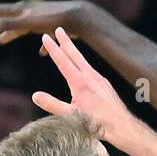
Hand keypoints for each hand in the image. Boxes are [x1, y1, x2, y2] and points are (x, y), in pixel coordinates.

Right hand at [0, 0, 88, 46]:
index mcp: (19, 11)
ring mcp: (39, 19)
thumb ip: (8, 25)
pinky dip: (40, 45)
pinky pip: (41, 36)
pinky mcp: (52, 27)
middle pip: (4, 16)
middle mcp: (27, 12)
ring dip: (8, 32)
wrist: (77, 17)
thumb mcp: (27, 24)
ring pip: (20, 27)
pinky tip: (42, 52)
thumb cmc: (53, 21)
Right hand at [33, 28, 131, 146]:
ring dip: (75, 52)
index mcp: (79, 82)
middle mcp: (90, 76)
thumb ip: (52, 104)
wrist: (121, 126)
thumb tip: (35, 96)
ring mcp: (99, 79)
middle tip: (59, 29)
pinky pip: (92, 71)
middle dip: (65, 41)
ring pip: (84, 62)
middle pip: (75, 54)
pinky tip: (83, 70)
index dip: (53, 48)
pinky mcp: (105, 85)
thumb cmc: (96, 124)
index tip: (46, 36)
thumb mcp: (70, 116)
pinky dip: (84, 65)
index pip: (62, 61)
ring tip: (68, 46)